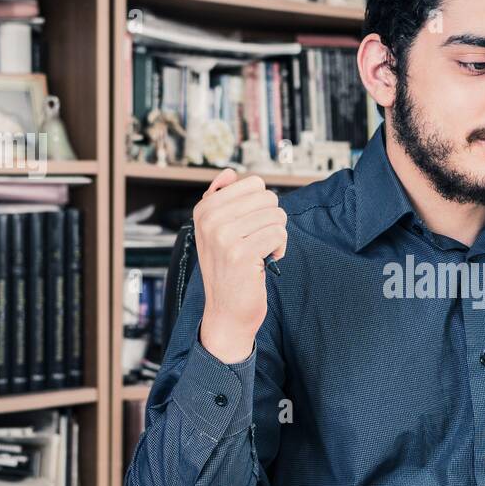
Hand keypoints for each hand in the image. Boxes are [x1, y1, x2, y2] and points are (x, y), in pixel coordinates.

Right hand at [193, 169, 287, 362]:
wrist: (226, 312)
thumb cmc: (227, 269)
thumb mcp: (216, 232)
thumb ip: (221, 200)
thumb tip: (229, 173)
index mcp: (204, 209)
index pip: (253, 183)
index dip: (261, 206)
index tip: (249, 226)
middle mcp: (210, 219)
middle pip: (268, 197)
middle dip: (271, 219)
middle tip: (258, 240)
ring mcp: (224, 236)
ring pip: (276, 215)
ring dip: (276, 236)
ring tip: (261, 252)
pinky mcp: (242, 253)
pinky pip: (279, 234)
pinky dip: (280, 249)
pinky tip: (266, 262)